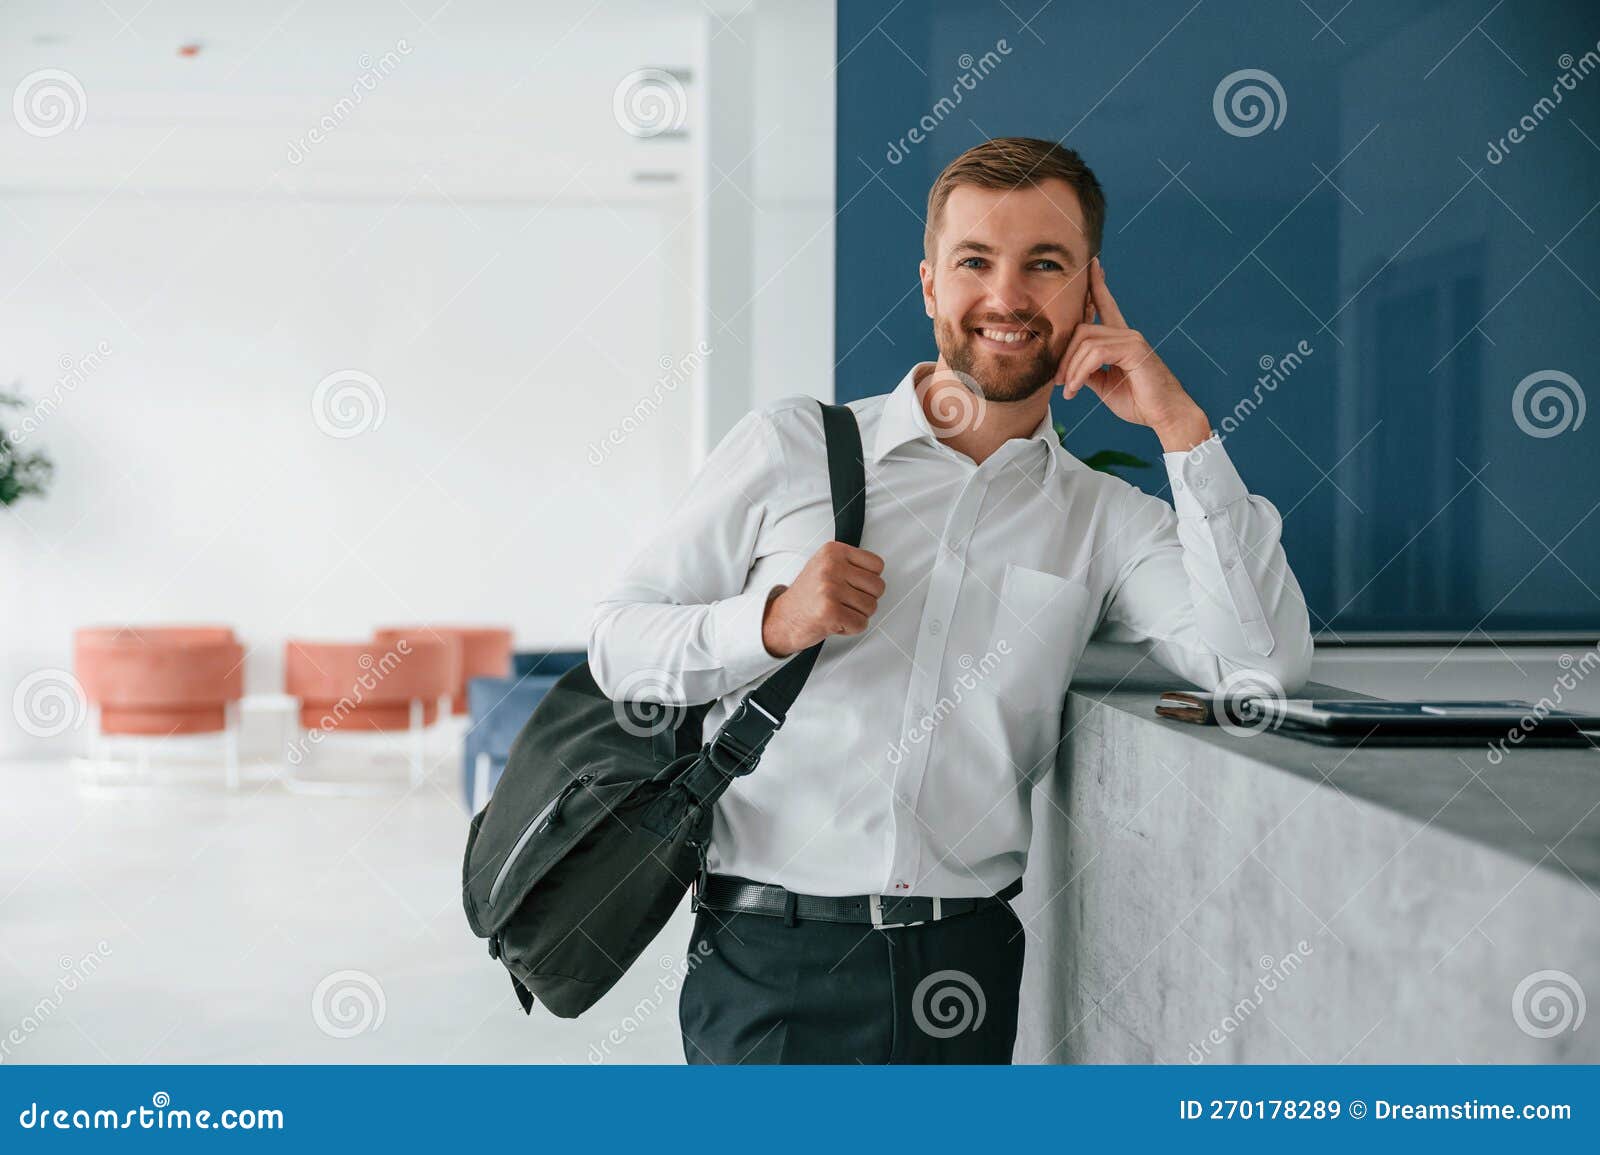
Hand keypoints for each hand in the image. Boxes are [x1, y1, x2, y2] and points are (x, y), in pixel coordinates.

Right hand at [760, 541, 885, 656]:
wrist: (782, 619)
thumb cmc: (807, 596)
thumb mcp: (825, 565)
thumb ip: (851, 564)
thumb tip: (878, 572)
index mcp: (833, 551)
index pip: (877, 565)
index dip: (868, 580)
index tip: (851, 585)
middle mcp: (831, 567)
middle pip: (878, 587)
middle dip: (865, 599)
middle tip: (844, 601)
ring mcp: (830, 589)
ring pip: (871, 606)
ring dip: (857, 614)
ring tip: (837, 610)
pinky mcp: (830, 611)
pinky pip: (861, 623)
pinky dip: (850, 628)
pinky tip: (834, 621)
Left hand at [1055, 256, 1210, 451]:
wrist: (1165, 416)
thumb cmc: (1139, 402)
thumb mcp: (1104, 384)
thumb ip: (1087, 370)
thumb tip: (1067, 367)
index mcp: (1121, 339)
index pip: (1106, 305)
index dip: (1097, 285)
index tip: (1093, 265)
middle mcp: (1127, 334)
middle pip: (1081, 330)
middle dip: (1064, 356)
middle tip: (1058, 381)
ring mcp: (1131, 339)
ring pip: (1085, 342)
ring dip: (1071, 369)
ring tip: (1068, 390)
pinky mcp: (1134, 349)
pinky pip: (1095, 354)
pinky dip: (1080, 373)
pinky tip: (1075, 389)